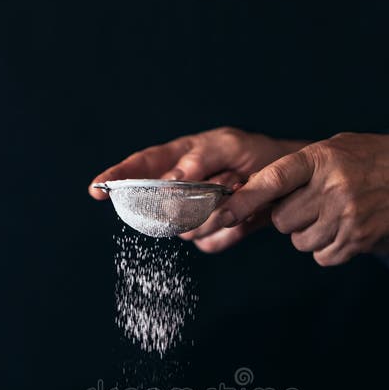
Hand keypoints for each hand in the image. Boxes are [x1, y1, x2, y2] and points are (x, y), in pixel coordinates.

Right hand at [88, 127, 304, 250]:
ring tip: (240, 195)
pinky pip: (209, 244)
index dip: (117, 178)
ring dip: (216, 215)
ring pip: (186, 229)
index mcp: (179, 159)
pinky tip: (245, 220)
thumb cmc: (260, 156)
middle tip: (221, 188)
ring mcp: (194, 215)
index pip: (140, 168)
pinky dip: (231, 233)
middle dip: (188, 203)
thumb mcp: (232, 146)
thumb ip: (200, 159)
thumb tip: (171, 178)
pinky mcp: (212, 236)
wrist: (292, 186)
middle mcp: (180, 189)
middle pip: (160, 207)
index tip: (96, 190)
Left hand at [208, 131, 388, 264]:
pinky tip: (344, 228)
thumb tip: (250, 196)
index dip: (244, 200)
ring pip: (300, 242)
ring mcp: (346, 217)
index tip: (221, 214)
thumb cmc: (368, 159)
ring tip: (333, 212)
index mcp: (320, 159)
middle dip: (290, 216)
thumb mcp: (332, 150)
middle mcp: (332, 188)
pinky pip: (322, 257)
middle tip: (312, 202)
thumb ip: (295, 170)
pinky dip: (328, 248)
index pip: (273, 181)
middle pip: (282, 221)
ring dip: (309, 233)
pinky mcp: (357, 240)